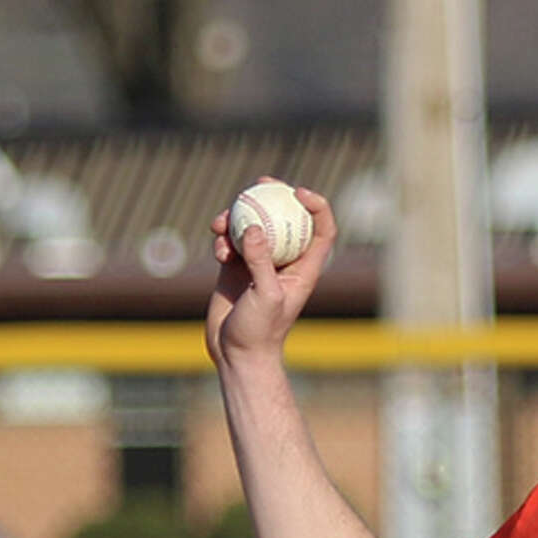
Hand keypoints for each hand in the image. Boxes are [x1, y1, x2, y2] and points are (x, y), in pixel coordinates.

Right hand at [204, 177, 334, 366]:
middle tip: (261, 183)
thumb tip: (254, 228)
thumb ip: (261, 262)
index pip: (321, 230)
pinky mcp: (236, 268)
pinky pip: (231, 241)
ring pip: (253, 226)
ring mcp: (259, 263)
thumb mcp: (265, 296)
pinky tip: (217, 249)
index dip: (317, 206)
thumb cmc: (260, 332)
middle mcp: (284, 262)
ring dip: (237, 218)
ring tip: (221, 223)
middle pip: (286, 219)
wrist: (236, 354)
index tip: (298, 191)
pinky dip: (223, 239)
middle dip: (275, 197)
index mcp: (304, 269)